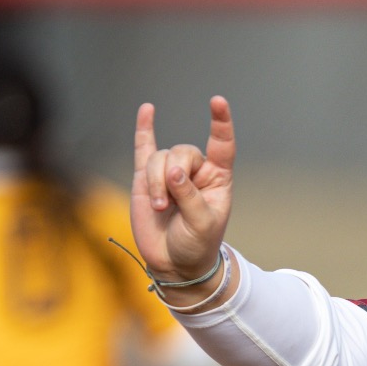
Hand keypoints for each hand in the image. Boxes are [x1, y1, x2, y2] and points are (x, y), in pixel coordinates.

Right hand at [130, 96, 235, 299]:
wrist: (173, 263)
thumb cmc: (196, 245)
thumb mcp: (202, 224)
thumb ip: (190, 197)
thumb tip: (172, 171)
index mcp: (217, 178)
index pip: (222, 144)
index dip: (220, 123)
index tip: (217, 102)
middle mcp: (195, 171)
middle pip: (182, 152)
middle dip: (172, 174)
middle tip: (168, 204)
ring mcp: (169, 173)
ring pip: (159, 158)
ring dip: (156, 183)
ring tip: (160, 207)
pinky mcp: (146, 178)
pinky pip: (144, 147)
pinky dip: (144, 128)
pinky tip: (147, 109)